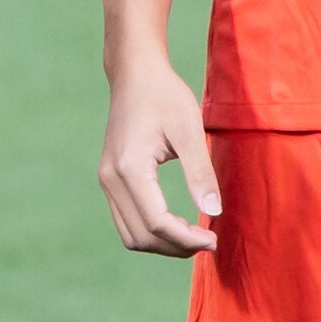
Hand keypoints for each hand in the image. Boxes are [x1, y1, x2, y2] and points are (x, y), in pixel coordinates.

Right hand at [96, 50, 217, 257]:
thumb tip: (214, 213)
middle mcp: (110, 179)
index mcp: (130, 168)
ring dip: (163, 244)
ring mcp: (106, 180)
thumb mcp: (189, 130)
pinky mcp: (110, 179)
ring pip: (130, 235)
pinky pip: (127, 220)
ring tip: (194, 236)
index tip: (213, 239)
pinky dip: (151, 231)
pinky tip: (177, 223)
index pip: (156, 223)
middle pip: (141, 236)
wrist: (135, 74)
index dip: (186, 239)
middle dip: (176, 247)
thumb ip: (200, 173)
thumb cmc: (165, 95)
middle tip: (208, 241)